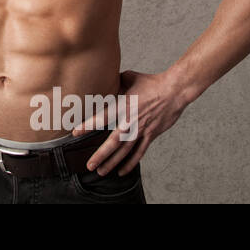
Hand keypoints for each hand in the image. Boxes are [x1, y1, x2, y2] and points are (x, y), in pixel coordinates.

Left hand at [72, 69, 189, 176]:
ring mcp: (141, 129)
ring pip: (125, 150)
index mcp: (123, 106)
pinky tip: (122, 171)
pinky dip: (131, 163)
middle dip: (100, 155)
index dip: (88, 126)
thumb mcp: (130, 78)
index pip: (102, 118)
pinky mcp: (151, 135)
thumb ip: (116, 81)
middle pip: (113, 142)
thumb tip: (108, 77)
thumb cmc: (152, 82)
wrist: (174, 91)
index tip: (75, 134)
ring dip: (112, 162)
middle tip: (89, 165)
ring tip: (101, 171)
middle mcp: (131, 121)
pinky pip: (140, 152)